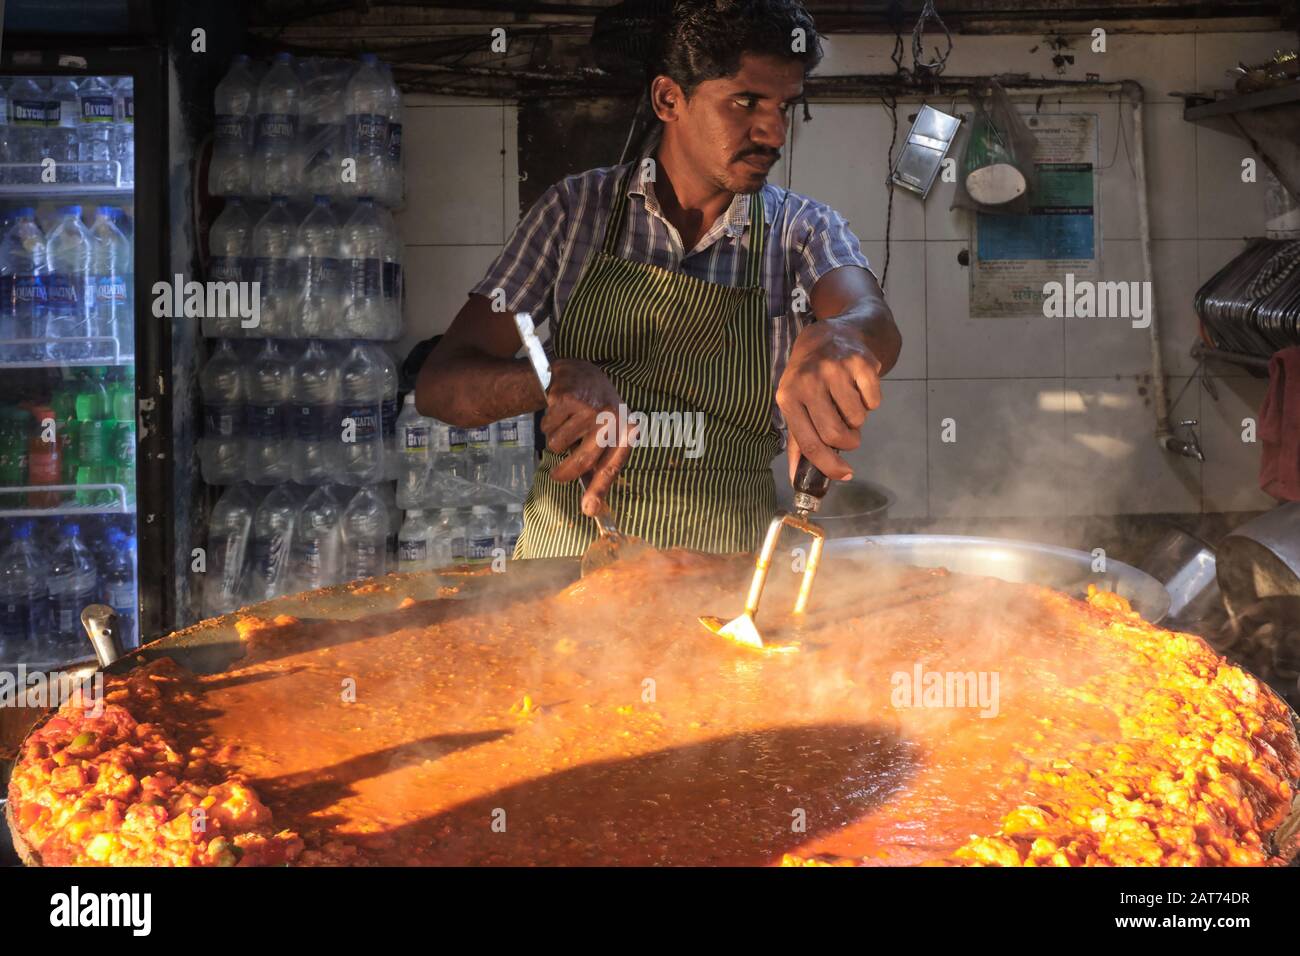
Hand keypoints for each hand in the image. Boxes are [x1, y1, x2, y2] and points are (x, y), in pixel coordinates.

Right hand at [541, 358, 635, 515]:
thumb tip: (591, 507)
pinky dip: (547, 424)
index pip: (612, 466)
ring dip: (555, 440)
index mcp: (625, 431)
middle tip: (556, 477)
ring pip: (558, 444)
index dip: (599, 490)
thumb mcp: (605, 435)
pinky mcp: (569, 398)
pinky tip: (557, 411)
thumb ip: (599, 466)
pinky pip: (547, 427)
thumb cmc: (594, 413)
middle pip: (582, 460)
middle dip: (565, 473)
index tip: (589, 509)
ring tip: (564, 425)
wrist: (581, 373)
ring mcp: (590, 407)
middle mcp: (611, 418)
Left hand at [776, 317, 882, 481]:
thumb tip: (796, 479)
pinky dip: (870, 402)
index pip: (809, 442)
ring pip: (857, 419)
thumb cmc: (809, 376)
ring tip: (848, 403)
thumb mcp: (794, 402)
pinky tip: (859, 387)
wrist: (831, 334)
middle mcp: (808, 381)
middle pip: (835, 434)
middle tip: (849, 435)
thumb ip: (797, 441)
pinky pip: (873, 401)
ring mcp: (835, 369)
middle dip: (848, 442)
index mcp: (788, 396)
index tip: (845, 474)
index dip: (828, 465)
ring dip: (858, 420)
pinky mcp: (860, 362)